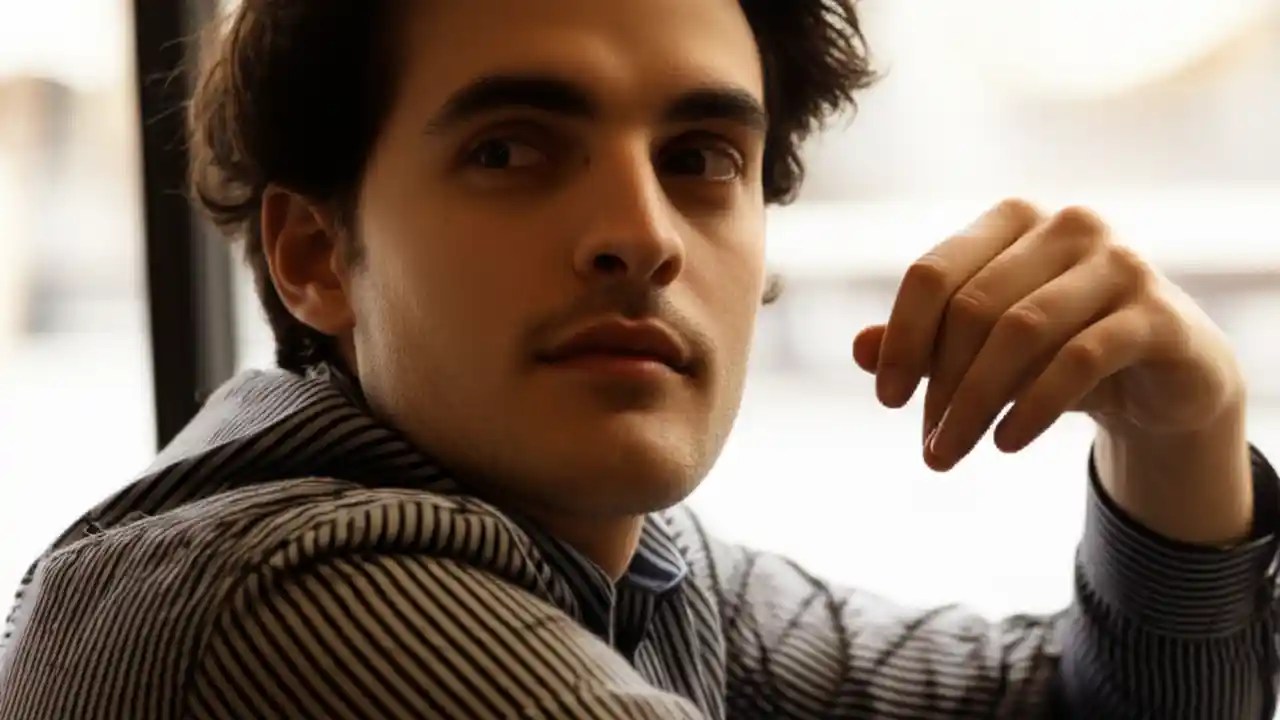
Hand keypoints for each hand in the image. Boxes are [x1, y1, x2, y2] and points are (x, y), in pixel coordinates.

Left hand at [851, 199, 1246, 473]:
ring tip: (950, 452)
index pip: (932, 274)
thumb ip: (923, 342)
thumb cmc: (1057, 352)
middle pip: (973, 308)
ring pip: (1021, 332)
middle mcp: (1067, 226)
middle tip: (927, 446)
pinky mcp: (1157, 313)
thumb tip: (859, 348)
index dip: (901, 339)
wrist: (1164, 377)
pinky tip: (1005, 443)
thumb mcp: (984, 348)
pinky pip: (1078, 359)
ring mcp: (1119, 263)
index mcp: (1012, 220)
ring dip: (975, 403)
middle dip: (940, 385)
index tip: (887, 401)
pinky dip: (1032, 406)